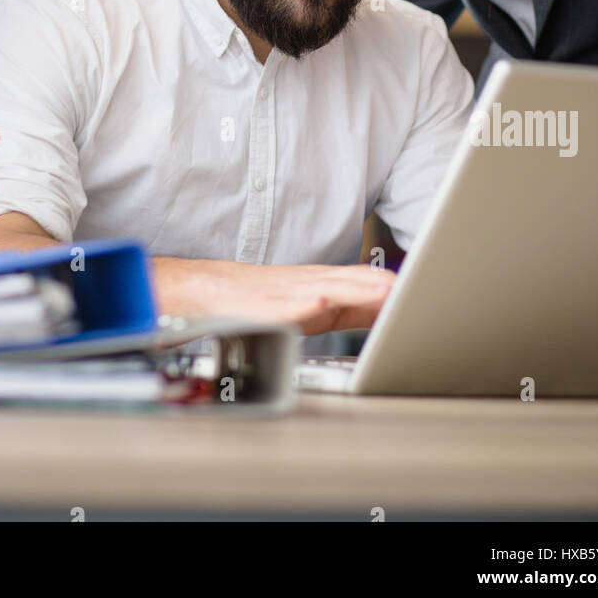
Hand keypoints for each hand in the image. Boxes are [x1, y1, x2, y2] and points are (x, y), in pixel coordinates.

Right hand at [151, 258, 397, 334]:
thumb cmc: (234, 298)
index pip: (353, 286)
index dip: (383, 290)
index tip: (413, 294)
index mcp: (307, 287)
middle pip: (342, 284)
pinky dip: (298, 305)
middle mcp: (295, 286)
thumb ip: (328, 307)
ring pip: (318, 289)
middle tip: (407, 290)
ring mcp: (273, 293)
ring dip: (349, 290)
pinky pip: (277, 307)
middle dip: (375, 288)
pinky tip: (317, 304)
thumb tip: (369, 313)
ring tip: (379, 293)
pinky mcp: (250, 305)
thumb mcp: (288, 301)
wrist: (184, 288)